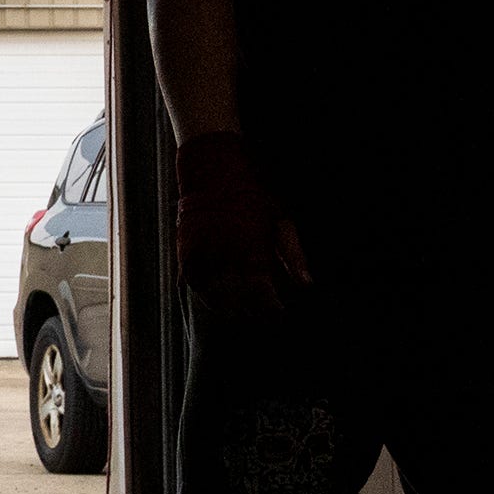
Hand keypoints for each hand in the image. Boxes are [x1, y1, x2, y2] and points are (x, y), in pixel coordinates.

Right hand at [174, 132, 309, 316]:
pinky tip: (219, 302)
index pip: (262, 295)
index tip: (279, 313)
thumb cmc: (255, 201)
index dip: (271, 309)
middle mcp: (226, 257)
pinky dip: (206, 296)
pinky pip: (195, 287)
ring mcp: (204, 257)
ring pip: (215, 298)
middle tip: (262, 316)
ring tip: (241, 313)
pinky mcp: (186, 256)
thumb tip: (307, 285)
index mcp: (252, 251)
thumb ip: (294, 256)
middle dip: (252, 311)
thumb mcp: (282, 223)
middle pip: (239, 301)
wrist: (214, 177)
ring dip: (229, 308)